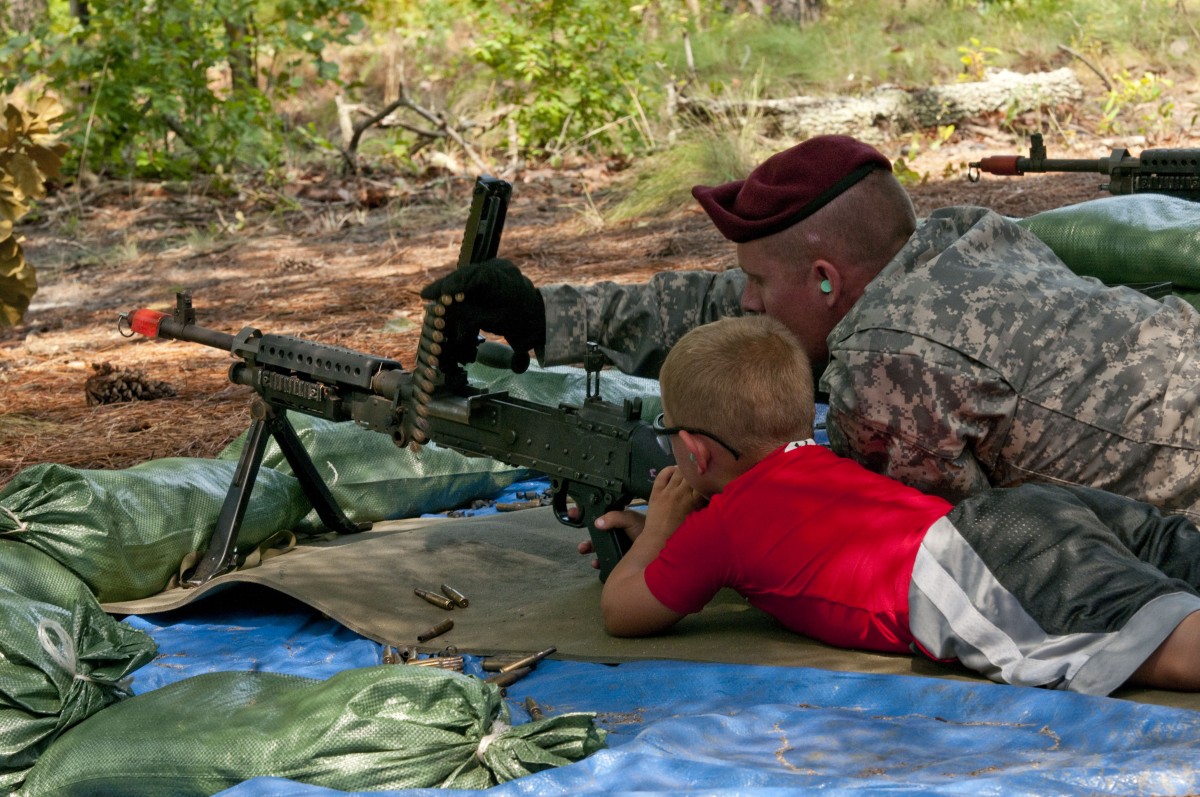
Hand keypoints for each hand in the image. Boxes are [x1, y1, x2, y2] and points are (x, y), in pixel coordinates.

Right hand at [419, 258, 545, 364]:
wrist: (535, 316)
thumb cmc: (518, 321)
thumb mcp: (493, 321)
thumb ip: (470, 314)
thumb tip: (444, 307)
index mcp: (506, 278)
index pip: (477, 276)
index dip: (457, 284)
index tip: (440, 294)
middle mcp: (499, 267)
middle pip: (468, 273)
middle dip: (446, 285)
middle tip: (426, 295)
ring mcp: (494, 268)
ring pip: (466, 275)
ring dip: (448, 286)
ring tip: (429, 294)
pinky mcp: (488, 273)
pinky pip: (469, 279)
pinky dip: (456, 288)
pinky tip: (442, 294)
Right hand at [577, 508, 646, 569]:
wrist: (660, 548)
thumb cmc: (648, 529)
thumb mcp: (631, 519)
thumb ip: (615, 518)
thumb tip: (597, 523)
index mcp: (617, 519)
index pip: (598, 514)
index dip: (585, 512)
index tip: (573, 513)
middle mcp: (615, 532)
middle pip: (595, 533)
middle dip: (585, 536)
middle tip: (577, 537)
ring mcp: (616, 546)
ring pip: (597, 547)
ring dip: (588, 548)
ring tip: (583, 549)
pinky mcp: (619, 559)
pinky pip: (604, 561)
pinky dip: (598, 562)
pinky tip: (596, 563)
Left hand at [643, 466, 704, 537]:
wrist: (659, 540)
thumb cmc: (682, 533)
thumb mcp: (699, 519)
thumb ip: (706, 505)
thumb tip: (712, 492)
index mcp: (694, 500)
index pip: (702, 480)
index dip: (706, 476)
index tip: (709, 475)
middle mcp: (681, 492)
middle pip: (691, 473)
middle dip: (696, 471)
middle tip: (699, 472)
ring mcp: (668, 491)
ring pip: (678, 472)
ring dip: (684, 470)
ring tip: (687, 471)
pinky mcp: (656, 491)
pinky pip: (663, 474)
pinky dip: (669, 469)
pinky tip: (674, 470)